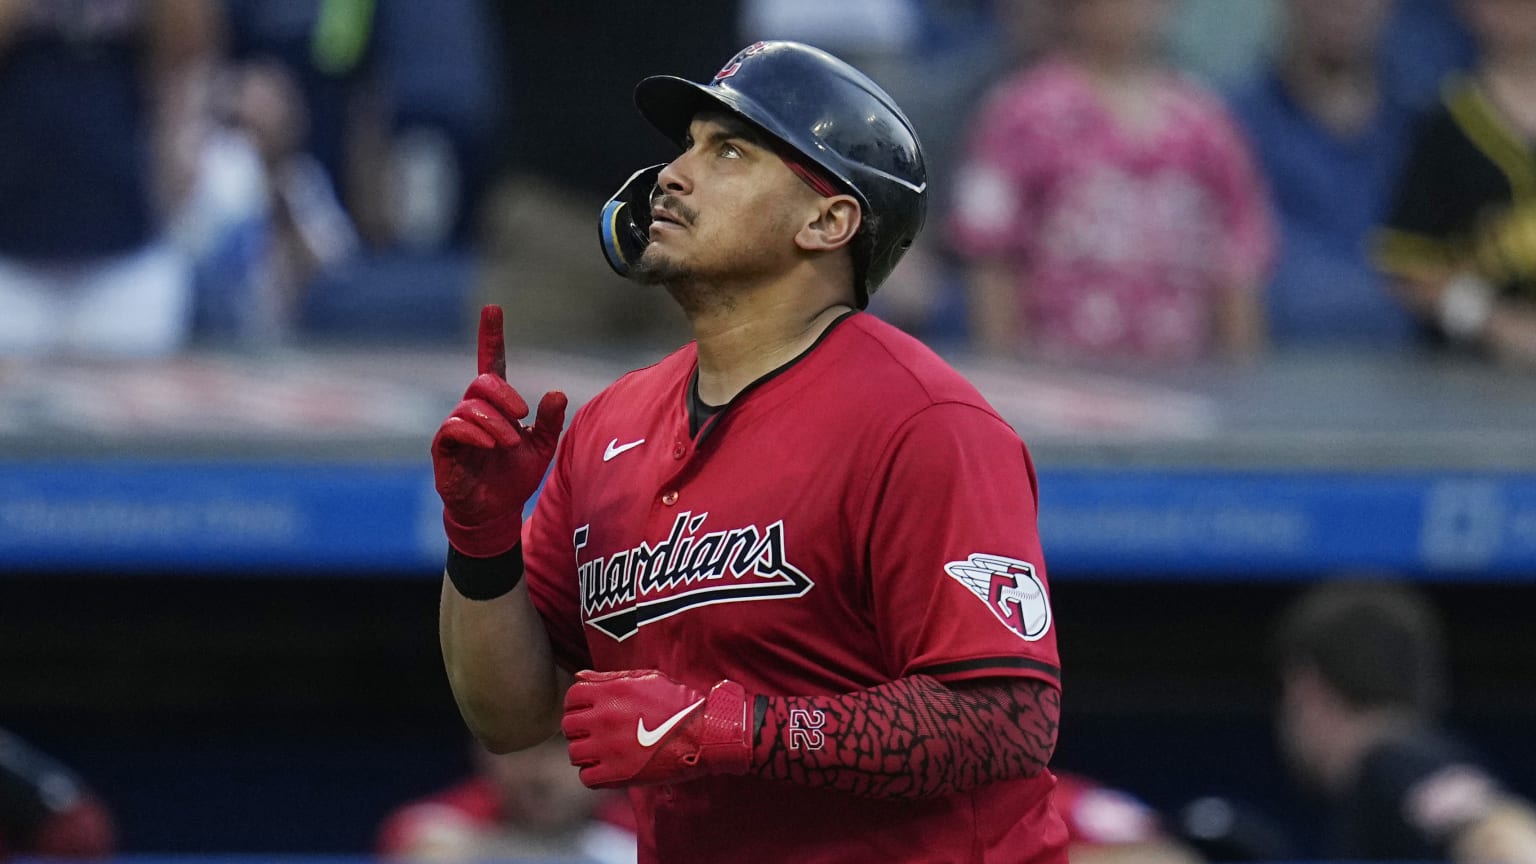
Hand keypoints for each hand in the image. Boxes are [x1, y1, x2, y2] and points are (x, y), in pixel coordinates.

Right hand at [431, 305, 566, 557]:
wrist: (495, 513)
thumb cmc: (514, 477)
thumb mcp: (542, 447)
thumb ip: (549, 421)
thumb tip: (556, 392)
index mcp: (496, 406)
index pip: (491, 364)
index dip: (491, 336)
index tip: (493, 308)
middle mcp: (473, 411)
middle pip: (482, 382)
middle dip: (504, 395)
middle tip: (522, 416)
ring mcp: (456, 429)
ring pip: (470, 407)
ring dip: (495, 423)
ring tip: (509, 444)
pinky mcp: (444, 449)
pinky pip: (453, 428)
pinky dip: (473, 433)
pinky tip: (489, 444)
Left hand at [562, 669, 751, 787]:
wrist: (705, 735)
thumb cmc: (679, 704)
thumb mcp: (647, 679)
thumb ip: (609, 677)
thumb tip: (579, 676)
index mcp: (611, 692)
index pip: (572, 697)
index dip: (577, 705)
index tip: (587, 712)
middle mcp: (605, 717)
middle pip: (568, 725)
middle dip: (579, 729)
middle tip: (596, 733)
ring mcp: (609, 747)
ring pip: (574, 753)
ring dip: (585, 752)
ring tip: (603, 752)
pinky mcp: (618, 774)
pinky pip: (586, 777)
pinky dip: (594, 774)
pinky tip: (609, 768)